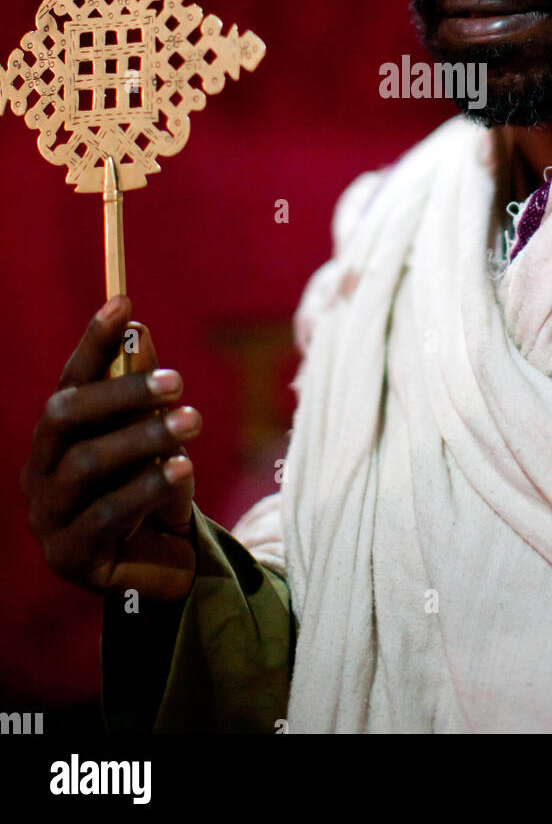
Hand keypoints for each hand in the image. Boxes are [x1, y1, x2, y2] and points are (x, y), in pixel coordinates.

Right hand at [20, 295, 201, 602]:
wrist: (162, 566)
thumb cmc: (152, 492)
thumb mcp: (154, 438)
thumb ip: (143, 395)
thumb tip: (139, 333)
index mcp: (56, 437)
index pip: (70, 381)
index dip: (93, 342)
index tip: (124, 304)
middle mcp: (41, 472)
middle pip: (64, 416)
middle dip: (120, 392)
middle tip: (177, 381)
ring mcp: (48, 516)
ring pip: (86, 464)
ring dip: (143, 437)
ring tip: (192, 421)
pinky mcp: (70, 557)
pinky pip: (107, 514)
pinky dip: (147, 485)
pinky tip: (183, 467)